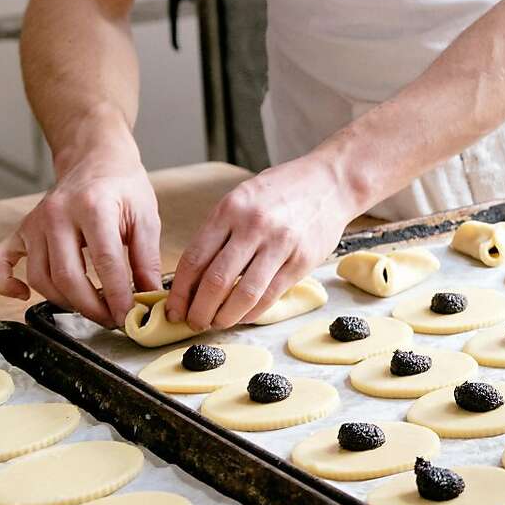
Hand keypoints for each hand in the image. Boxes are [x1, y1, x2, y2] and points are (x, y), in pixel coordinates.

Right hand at [0, 154, 160, 328]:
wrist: (96, 159)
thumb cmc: (123, 187)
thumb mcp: (145, 216)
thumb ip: (146, 258)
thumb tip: (149, 297)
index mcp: (93, 207)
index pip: (105, 262)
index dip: (118, 295)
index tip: (128, 316)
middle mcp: (57, 214)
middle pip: (67, 276)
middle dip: (91, 306)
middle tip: (110, 319)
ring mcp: (34, 223)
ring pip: (39, 277)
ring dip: (63, 301)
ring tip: (90, 308)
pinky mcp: (21, 230)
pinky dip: (4, 284)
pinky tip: (23, 296)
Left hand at [165, 154, 358, 331]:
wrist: (331, 182)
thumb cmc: (282, 190)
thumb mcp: (242, 198)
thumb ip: (219, 231)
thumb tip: (192, 277)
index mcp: (231, 208)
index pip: (194, 259)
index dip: (179, 291)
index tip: (173, 308)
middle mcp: (254, 226)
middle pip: (215, 281)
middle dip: (199, 310)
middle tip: (193, 322)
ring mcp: (281, 243)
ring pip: (243, 294)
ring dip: (224, 317)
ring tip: (217, 323)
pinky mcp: (302, 260)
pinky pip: (271, 295)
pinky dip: (253, 312)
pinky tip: (244, 315)